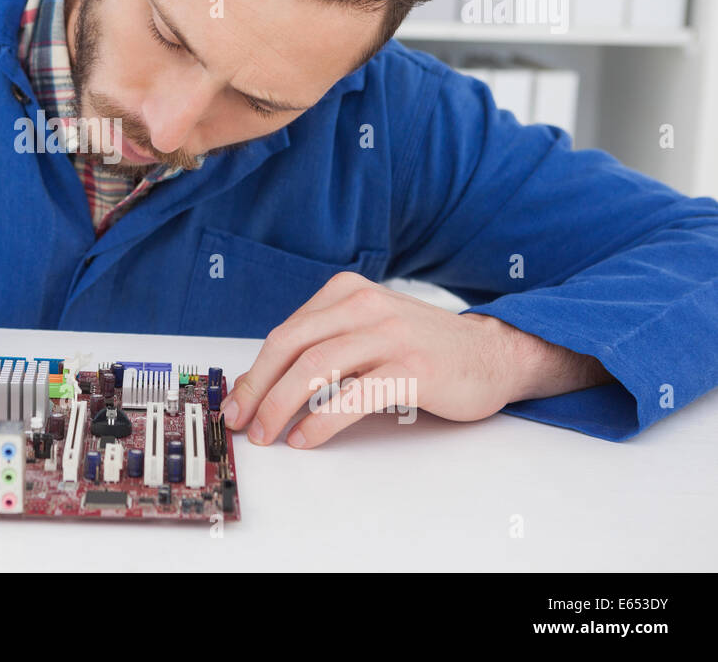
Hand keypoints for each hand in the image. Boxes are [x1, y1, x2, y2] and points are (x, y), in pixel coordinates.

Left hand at [220, 272, 531, 448]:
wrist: (495, 353)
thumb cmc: (423, 348)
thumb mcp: (367, 332)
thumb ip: (323, 346)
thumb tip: (261, 383)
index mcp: (346, 293)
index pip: (285, 332)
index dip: (253, 371)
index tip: (234, 402)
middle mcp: (364, 305)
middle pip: (291, 346)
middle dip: (257, 388)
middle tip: (240, 422)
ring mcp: (390, 334)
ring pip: (315, 368)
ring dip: (281, 405)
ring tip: (268, 435)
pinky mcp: (413, 367)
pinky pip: (353, 395)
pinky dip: (321, 420)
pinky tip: (306, 438)